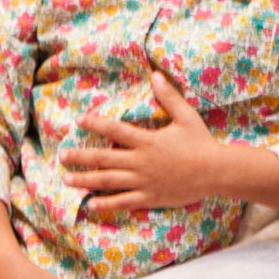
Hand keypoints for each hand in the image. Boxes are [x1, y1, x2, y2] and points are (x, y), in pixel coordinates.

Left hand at [62, 71, 220, 214]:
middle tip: (62, 156)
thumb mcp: (186, 116)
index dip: (95, 124)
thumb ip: (169, 96)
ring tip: (67, 179)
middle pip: (104, 158)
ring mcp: (144, 181)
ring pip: (109, 181)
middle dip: (81, 157)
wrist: (216, 172)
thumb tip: (155, 74)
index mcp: (147, 140)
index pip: (115, 130)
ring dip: (86, 180)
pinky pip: (124, 201)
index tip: (79, 120)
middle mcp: (141, 161)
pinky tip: (91, 204)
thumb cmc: (201, 143)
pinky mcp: (150, 197)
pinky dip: (106, 204)